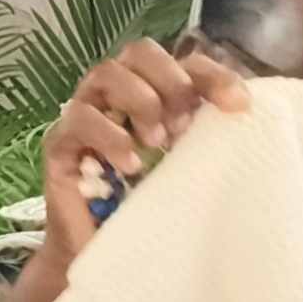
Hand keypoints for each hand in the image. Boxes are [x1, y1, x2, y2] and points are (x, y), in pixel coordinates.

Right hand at [39, 42, 249, 278]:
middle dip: (171, 80)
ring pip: (107, 73)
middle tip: (184, 125)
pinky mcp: (59, 142)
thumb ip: (206, 136)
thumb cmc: (145, 207)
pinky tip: (129, 165)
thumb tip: (243, 114)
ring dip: (140, 102)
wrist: (99, 250)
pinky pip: (80, 118)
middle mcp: (115, 96)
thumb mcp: (187, 167)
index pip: (184, 62)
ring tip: (157, 143)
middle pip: (139, 51)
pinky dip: (110, 137)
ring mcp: (83, 114)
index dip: (214, 76)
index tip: (239, 107)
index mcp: (151, 95)